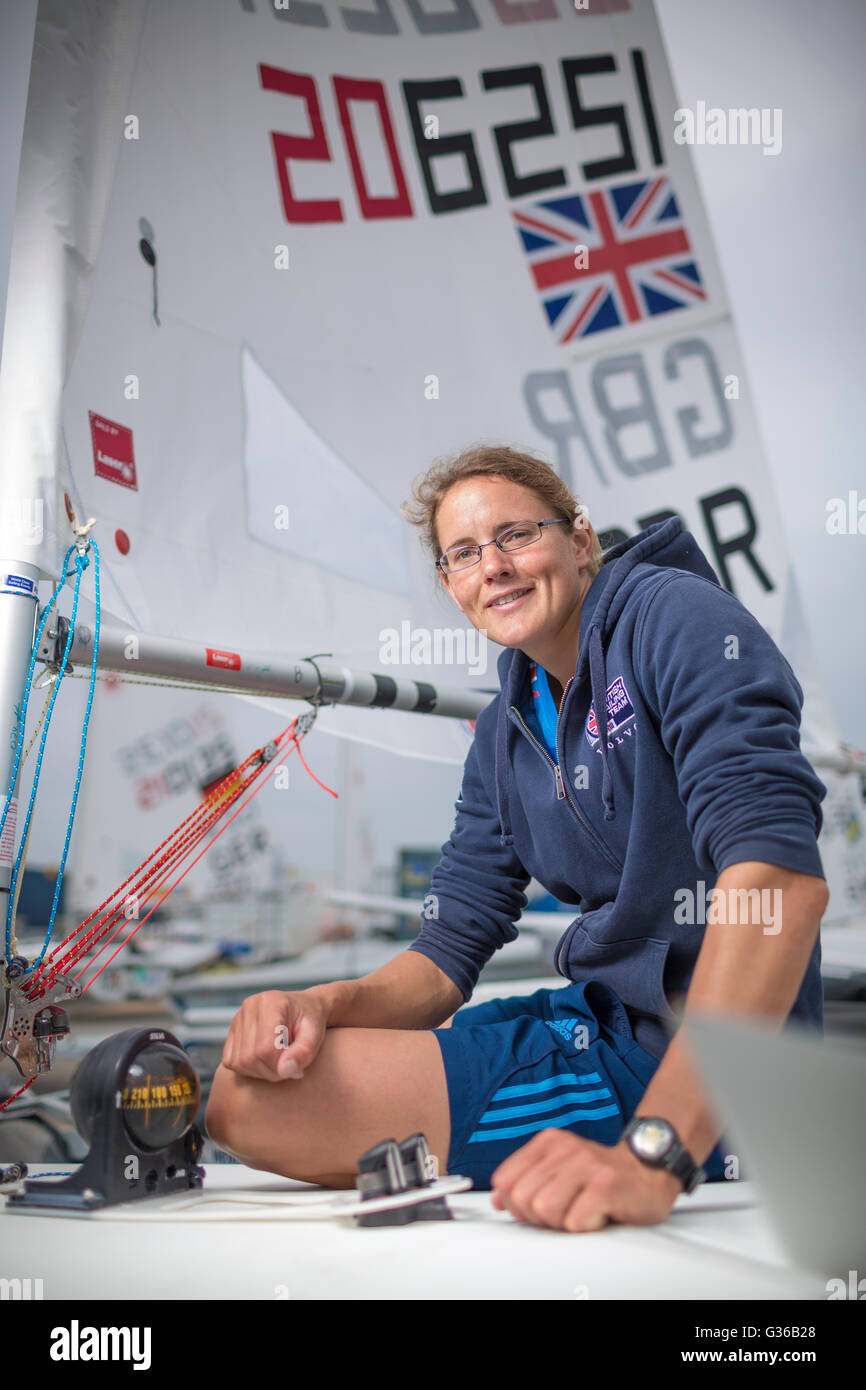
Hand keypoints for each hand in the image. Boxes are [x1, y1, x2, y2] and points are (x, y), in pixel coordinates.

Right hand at [220, 989, 330, 1081]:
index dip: (280, 1065)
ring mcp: (237, 1017)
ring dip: (260, 1072)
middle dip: (271, 1071)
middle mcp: (249, 1006)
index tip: (296, 1066)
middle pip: (249, 1057)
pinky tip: (265, 1060)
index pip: (265, 1048)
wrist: (303, 1008)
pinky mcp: (231, 1030)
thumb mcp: (315, 1035)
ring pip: (238, 1062)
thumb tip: (285, 1071)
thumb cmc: (311, 1022)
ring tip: (279, 1062)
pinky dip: (247, 1068)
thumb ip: (304, 1052)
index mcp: (271, 1002)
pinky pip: (230, 1061)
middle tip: (288, 1066)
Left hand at [490, 1130, 682, 1231]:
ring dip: (562, 1222)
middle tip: (564, 1211)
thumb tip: (499, 1201)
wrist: (649, 1170)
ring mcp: (587, 1164)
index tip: (535, 1207)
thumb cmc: (601, 1176)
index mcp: (549, 1142)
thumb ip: (526, 1180)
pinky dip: (586, 1227)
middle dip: (539, 1216)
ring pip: (545, 1210)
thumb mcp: (559, 1169)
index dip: (515, 1203)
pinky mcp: (606, 1185)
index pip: (505, 1180)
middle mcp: (566, 1148)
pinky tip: (599, 1214)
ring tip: (581, 1211)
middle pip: (523, 1198)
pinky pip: (575, 1222)